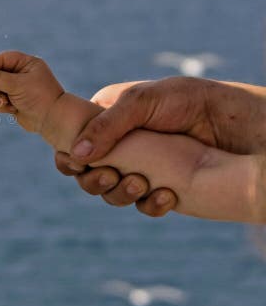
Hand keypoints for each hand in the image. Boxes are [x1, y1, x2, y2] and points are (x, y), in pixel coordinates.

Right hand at [0, 51, 64, 133]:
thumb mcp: (17, 84)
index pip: (3, 59)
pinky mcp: (14, 101)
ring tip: (2, 102)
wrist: (52, 120)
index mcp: (27, 64)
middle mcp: (21, 74)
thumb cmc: (39, 97)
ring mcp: (17, 88)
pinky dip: (2, 105)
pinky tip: (12, 109)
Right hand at [58, 77, 265, 215]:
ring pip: (111, 193)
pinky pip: (144, 206)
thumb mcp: (141, 101)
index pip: (73, 143)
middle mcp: (119, 146)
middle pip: (87, 174)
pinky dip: (150, 205)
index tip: (75, 164)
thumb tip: (75, 154)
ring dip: (120, 193)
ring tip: (140, 183)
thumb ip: (106, 125)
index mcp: (106, 119)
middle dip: (94, 180)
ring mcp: (140, 168)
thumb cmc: (188, 100)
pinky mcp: (161, 188)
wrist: (236, 123)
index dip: (69, 158)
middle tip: (112, 174)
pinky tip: (166, 195)